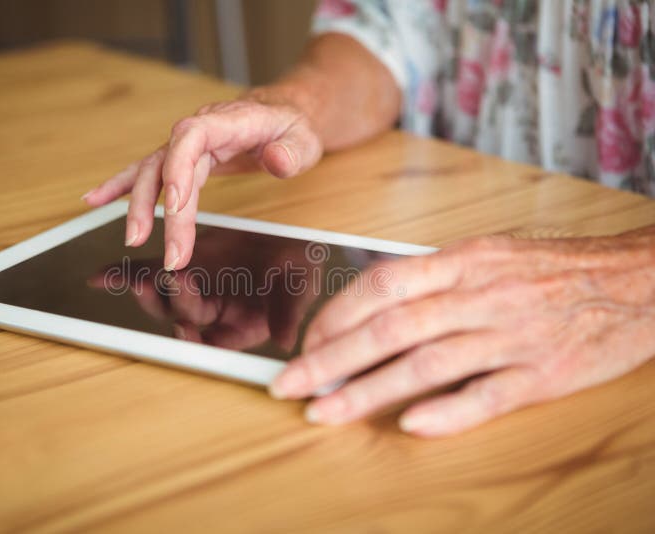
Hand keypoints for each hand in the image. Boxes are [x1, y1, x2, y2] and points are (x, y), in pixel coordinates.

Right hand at [82, 97, 322, 270]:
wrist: (285, 112)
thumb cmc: (293, 127)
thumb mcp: (305, 139)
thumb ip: (292, 153)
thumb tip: (275, 161)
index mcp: (227, 120)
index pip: (191, 136)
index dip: (179, 168)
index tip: (178, 205)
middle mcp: (199, 129)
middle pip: (167, 164)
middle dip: (162, 208)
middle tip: (170, 253)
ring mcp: (187, 144)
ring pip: (153, 172)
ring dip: (140, 206)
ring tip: (133, 239)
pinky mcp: (182, 158)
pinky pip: (147, 171)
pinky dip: (121, 185)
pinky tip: (94, 200)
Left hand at [89, 228, 321, 352]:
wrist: (286, 240)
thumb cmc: (296, 269)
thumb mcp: (299, 286)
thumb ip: (290, 312)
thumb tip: (286, 341)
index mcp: (237, 327)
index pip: (212, 341)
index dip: (196, 340)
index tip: (185, 331)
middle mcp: (211, 313)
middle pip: (183, 316)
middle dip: (174, 303)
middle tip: (171, 283)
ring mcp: (192, 289)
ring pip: (163, 297)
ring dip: (148, 291)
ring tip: (137, 281)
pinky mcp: (179, 265)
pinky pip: (146, 271)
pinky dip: (122, 274)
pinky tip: (100, 278)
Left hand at [269, 231, 654, 436]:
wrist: (637, 280)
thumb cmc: (554, 267)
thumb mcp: (488, 253)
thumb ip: (433, 276)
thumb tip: (372, 301)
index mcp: (463, 261)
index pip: (381, 286)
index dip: (334, 316)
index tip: (306, 342)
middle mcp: (480, 295)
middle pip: (390, 330)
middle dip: (329, 360)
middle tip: (288, 385)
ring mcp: (512, 335)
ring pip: (426, 365)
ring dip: (368, 391)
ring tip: (326, 411)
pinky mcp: (543, 373)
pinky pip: (487, 395)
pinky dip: (447, 411)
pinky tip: (410, 426)